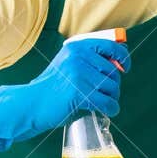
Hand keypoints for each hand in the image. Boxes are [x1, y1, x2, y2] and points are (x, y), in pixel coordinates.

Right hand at [0, 36, 129, 154]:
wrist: (31, 103)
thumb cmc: (51, 87)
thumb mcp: (67, 65)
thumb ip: (88, 61)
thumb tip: (119, 64)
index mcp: (77, 48)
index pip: (111, 46)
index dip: (123, 57)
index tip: (125, 67)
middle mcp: (79, 58)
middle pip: (113, 71)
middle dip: (114, 85)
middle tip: (107, 94)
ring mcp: (79, 75)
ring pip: (112, 88)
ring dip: (112, 97)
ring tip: (104, 102)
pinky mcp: (80, 93)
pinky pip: (107, 102)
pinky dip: (111, 108)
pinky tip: (108, 110)